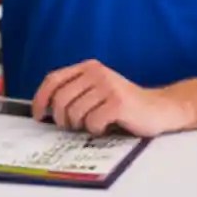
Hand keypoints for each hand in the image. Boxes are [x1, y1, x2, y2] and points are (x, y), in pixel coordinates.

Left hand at [31, 59, 188, 137]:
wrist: (158, 109)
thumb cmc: (122, 105)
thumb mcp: (95, 91)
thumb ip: (74, 93)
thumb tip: (43, 109)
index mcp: (88, 67)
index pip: (53, 79)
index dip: (40, 98)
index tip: (37, 115)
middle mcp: (97, 72)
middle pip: (61, 99)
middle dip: (61, 118)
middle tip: (72, 126)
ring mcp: (108, 86)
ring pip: (75, 113)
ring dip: (81, 126)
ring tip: (94, 124)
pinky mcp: (118, 102)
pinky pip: (93, 122)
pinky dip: (96, 130)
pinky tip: (107, 126)